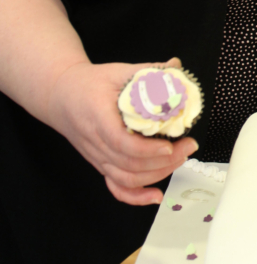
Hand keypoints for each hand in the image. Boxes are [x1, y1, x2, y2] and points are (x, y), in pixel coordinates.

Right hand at [49, 57, 197, 206]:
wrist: (62, 96)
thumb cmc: (89, 84)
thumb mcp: (117, 71)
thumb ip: (148, 71)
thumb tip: (176, 66)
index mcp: (97, 117)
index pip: (121, 142)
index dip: (147, 149)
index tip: (170, 145)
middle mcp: (95, 142)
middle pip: (129, 164)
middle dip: (164, 161)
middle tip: (188, 146)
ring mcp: (98, 157)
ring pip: (127, 178)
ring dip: (158, 174)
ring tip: (181, 158)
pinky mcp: (101, 165)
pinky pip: (116, 188)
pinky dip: (136, 197)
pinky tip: (156, 196)